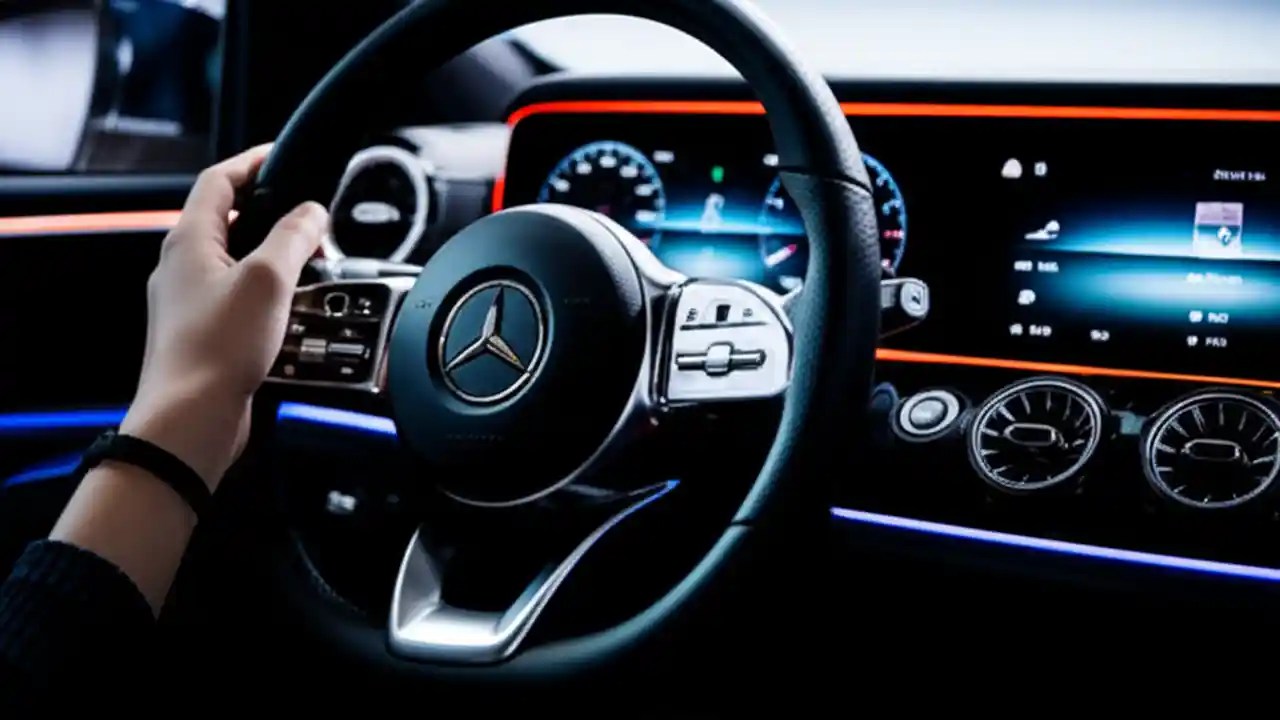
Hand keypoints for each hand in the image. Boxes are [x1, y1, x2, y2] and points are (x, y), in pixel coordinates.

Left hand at [121, 146, 327, 489]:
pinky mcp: (207, 336)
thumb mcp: (268, 280)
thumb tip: (312, 213)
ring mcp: (192, 303)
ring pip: (239, 265)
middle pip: (229, 222)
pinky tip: (297, 315)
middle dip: (273, 217)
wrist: (190, 418)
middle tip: (311, 223)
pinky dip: (272, 299)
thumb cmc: (216, 349)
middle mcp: (184, 268)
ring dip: (277, 262)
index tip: (282, 156)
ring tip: (312, 269)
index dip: (253, 162)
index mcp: (189, 241)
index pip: (219, 181)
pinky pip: (243, 302)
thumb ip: (294, 238)